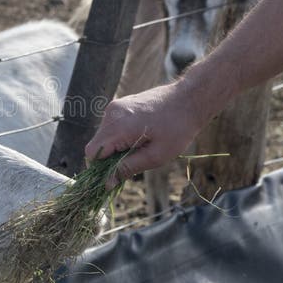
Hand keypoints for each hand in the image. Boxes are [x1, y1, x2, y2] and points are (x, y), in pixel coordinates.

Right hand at [85, 81, 201, 177]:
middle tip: (137, 160)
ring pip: (104, 137)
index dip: (101, 168)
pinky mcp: (120, 104)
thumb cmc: (178, 128)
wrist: (190, 98)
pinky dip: (121, 136)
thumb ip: (127, 168)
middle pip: (97, 145)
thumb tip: (106, 184)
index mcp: (118, 126)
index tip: (119, 173)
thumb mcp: (155, 156)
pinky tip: (142, 135)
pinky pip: (112, 127)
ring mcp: (115, 106)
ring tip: (142, 146)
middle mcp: (111, 113)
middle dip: (111, 158)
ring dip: (117, 147)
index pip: (92, 153)